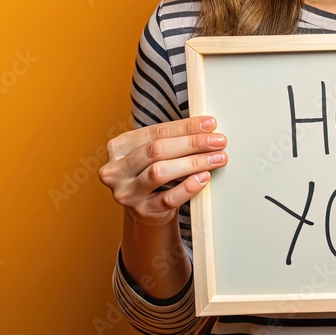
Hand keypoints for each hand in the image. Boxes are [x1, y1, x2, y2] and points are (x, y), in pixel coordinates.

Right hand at [98, 116, 227, 227]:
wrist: (146, 209)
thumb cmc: (153, 172)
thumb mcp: (153, 153)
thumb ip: (172, 139)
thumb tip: (207, 126)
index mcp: (119, 147)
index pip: (155, 132)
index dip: (185, 127)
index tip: (210, 124)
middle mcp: (117, 170)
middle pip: (157, 150)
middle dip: (192, 143)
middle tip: (218, 141)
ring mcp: (127, 193)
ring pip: (160, 172)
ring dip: (193, 163)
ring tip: (217, 158)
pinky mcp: (142, 211)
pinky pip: (168, 198)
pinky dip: (188, 187)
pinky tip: (204, 178)